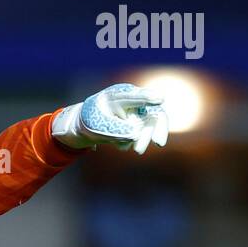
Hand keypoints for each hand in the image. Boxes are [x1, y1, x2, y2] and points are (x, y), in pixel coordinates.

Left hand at [52, 83, 168, 154]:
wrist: (88, 123)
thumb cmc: (92, 118)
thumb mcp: (98, 124)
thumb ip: (115, 129)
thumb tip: (135, 136)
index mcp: (121, 95)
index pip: (136, 96)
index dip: (148, 98)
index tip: (159, 99)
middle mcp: (134, 101)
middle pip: (152, 113)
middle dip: (152, 131)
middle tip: (152, 145)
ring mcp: (137, 112)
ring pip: (149, 126)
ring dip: (144, 139)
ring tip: (137, 151)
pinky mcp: (138, 125)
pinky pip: (139, 136)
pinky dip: (130, 142)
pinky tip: (118, 143)